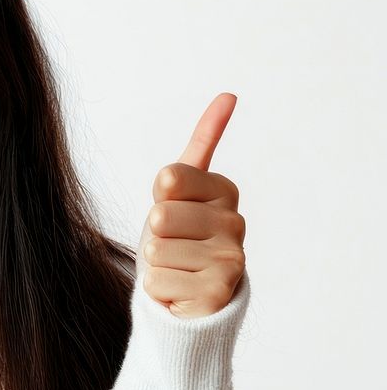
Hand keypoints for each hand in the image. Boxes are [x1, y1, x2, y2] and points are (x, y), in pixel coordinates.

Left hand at [136, 93, 246, 318]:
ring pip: (157, 250)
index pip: (169, 178)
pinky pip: (158, 281)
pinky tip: (179, 291)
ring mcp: (231, 259)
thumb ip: (201, 145)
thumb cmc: (179, 238)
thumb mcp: (179, 190)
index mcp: (224, 191)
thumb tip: (229, 95)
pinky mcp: (218, 292)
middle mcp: (235, 223)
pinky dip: (159, 289)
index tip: (175, 209)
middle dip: (155, 235)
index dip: (159, 197)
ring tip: (177, 269)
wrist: (185, 294)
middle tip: (174, 246)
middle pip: (161, 216)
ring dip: (156, 264)